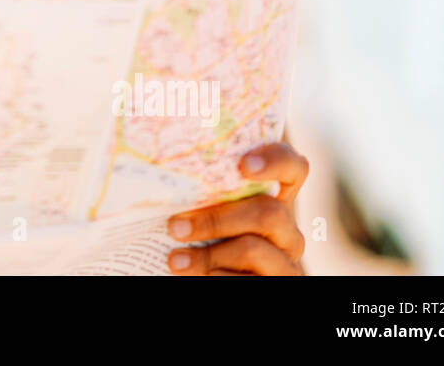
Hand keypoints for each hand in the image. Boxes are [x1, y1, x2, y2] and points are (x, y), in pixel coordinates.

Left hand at [165, 142, 308, 274]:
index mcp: (274, 197)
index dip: (276, 160)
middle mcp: (287, 227)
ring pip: (253, 249)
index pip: (293, 168)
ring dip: (208, 255)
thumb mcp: (208, 210)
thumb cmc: (203, 236)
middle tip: (174, 226)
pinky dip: (215, 277)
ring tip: (174, 260)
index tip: (243, 164)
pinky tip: (191, 276)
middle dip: (216, 219)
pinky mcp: (278, 282)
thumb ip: (200, 191)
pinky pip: (248, 280)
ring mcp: (286, 259)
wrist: (215, 273)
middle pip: (268, 212)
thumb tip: (150, 172)